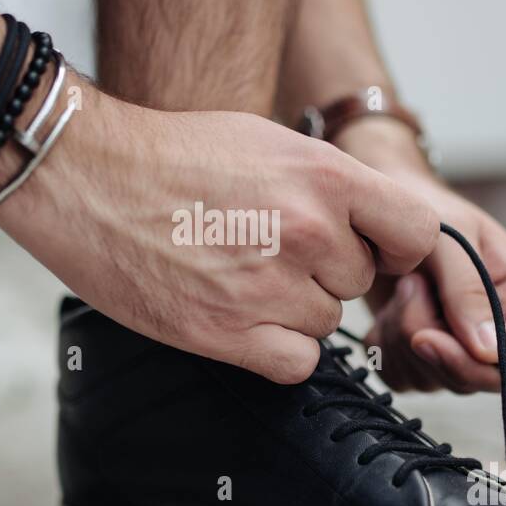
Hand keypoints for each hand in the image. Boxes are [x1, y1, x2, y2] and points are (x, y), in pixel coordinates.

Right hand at [0, 84, 438, 384]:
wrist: (89, 176)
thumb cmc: (172, 153)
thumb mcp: (270, 142)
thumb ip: (330, 185)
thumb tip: (371, 223)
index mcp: (325, 177)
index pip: (416, 234)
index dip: (394, 247)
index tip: (370, 247)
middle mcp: (309, 233)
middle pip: (358, 283)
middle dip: (324, 272)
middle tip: (267, 249)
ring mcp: (269, 288)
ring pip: (325, 324)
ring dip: (292, 310)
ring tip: (237, 273)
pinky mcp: (229, 334)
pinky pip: (295, 364)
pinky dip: (274, 350)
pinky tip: (237, 315)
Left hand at [337, 121, 505, 393]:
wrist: (380, 202)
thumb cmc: (422, 205)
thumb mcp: (449, 238)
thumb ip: (467, 292)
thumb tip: (489, 353)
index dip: (482, 368)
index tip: (430, 338)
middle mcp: (501, 326)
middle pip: (475, 378)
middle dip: (429, 341)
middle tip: (409, 286)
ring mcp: (462, 343)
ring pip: (435, 379)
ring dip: (403, 338)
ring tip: (403, 285)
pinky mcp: (425, 351)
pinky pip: (404, 377)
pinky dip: (387, 347)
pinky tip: (388, 307)